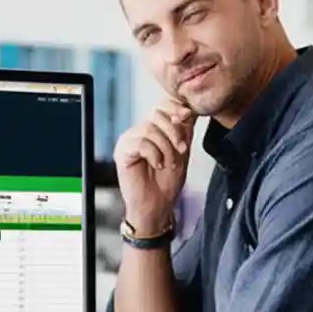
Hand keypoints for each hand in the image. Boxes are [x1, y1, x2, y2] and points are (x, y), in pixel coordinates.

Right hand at [113, 98, 195, 235]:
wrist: (158, 205)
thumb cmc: (167, 182)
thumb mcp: (182, 151)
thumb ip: (184, 130)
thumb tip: (190, 109)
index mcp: (153, 129)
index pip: (162, 106)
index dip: (176, 109)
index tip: (187, 117)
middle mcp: (139, 132)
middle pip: (157, 114)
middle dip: (174, 133)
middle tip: (180, 151)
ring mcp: (128, 141)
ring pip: (150, 129)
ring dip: (166, 148)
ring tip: (168, 164)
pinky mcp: (122, 152)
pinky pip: (141, 143)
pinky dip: (154, 155)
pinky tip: (157, 165)